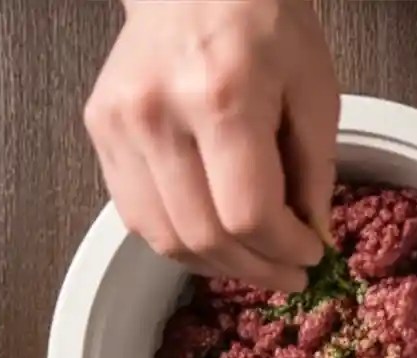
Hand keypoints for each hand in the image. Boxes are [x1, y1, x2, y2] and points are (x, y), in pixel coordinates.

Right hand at [84, 0, 339, 291]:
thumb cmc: (264, 22)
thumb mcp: (315, 91)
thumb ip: (315, 171)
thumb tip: (312, 236)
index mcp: (221, 100)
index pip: (247, 215)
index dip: (285, 250)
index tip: (313, 255)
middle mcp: (158, 116)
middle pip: (203, 236)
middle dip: (256, 268)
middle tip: (291, 274)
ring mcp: (120, 125)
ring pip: (163, 237)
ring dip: (217, 265)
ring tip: (256, 263)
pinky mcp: (100, 130)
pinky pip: (137, 214)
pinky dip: (180, 240)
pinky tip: (217, 240)